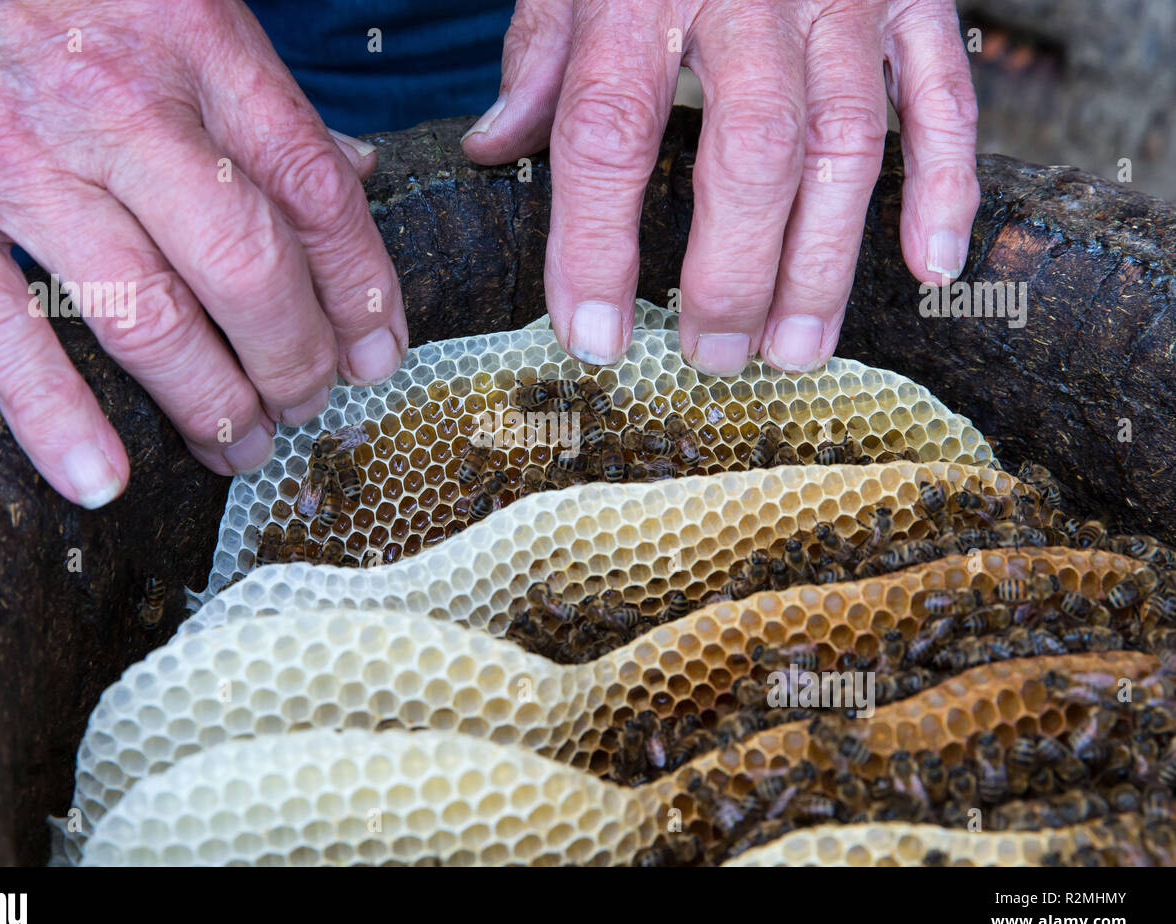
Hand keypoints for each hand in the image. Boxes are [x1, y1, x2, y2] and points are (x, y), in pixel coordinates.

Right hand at [0, 0, 405, 506]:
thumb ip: (261, 93)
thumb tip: (350, 170)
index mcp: (192, 45)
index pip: (311, 190)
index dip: (362, 286)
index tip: (382, 350)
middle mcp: (115, 107)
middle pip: (245, 267)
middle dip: (295, 359)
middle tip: (313, 404)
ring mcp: (14, 159)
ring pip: (143, 313)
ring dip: (209, 402)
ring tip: (245, 447)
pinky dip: (50, 414)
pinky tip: (100, 479)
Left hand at [463, 0, 978, 374]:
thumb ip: (542, 52)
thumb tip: (493, 146)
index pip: (608, 131)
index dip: (594, 245)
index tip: (591, 335)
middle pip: (750, 152)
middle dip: (733, 271)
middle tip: (716, 355)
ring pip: (846, 144)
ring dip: (825, 261)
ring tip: (797, 349)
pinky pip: (943, 95)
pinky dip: (946, 183)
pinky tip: (933, 265)